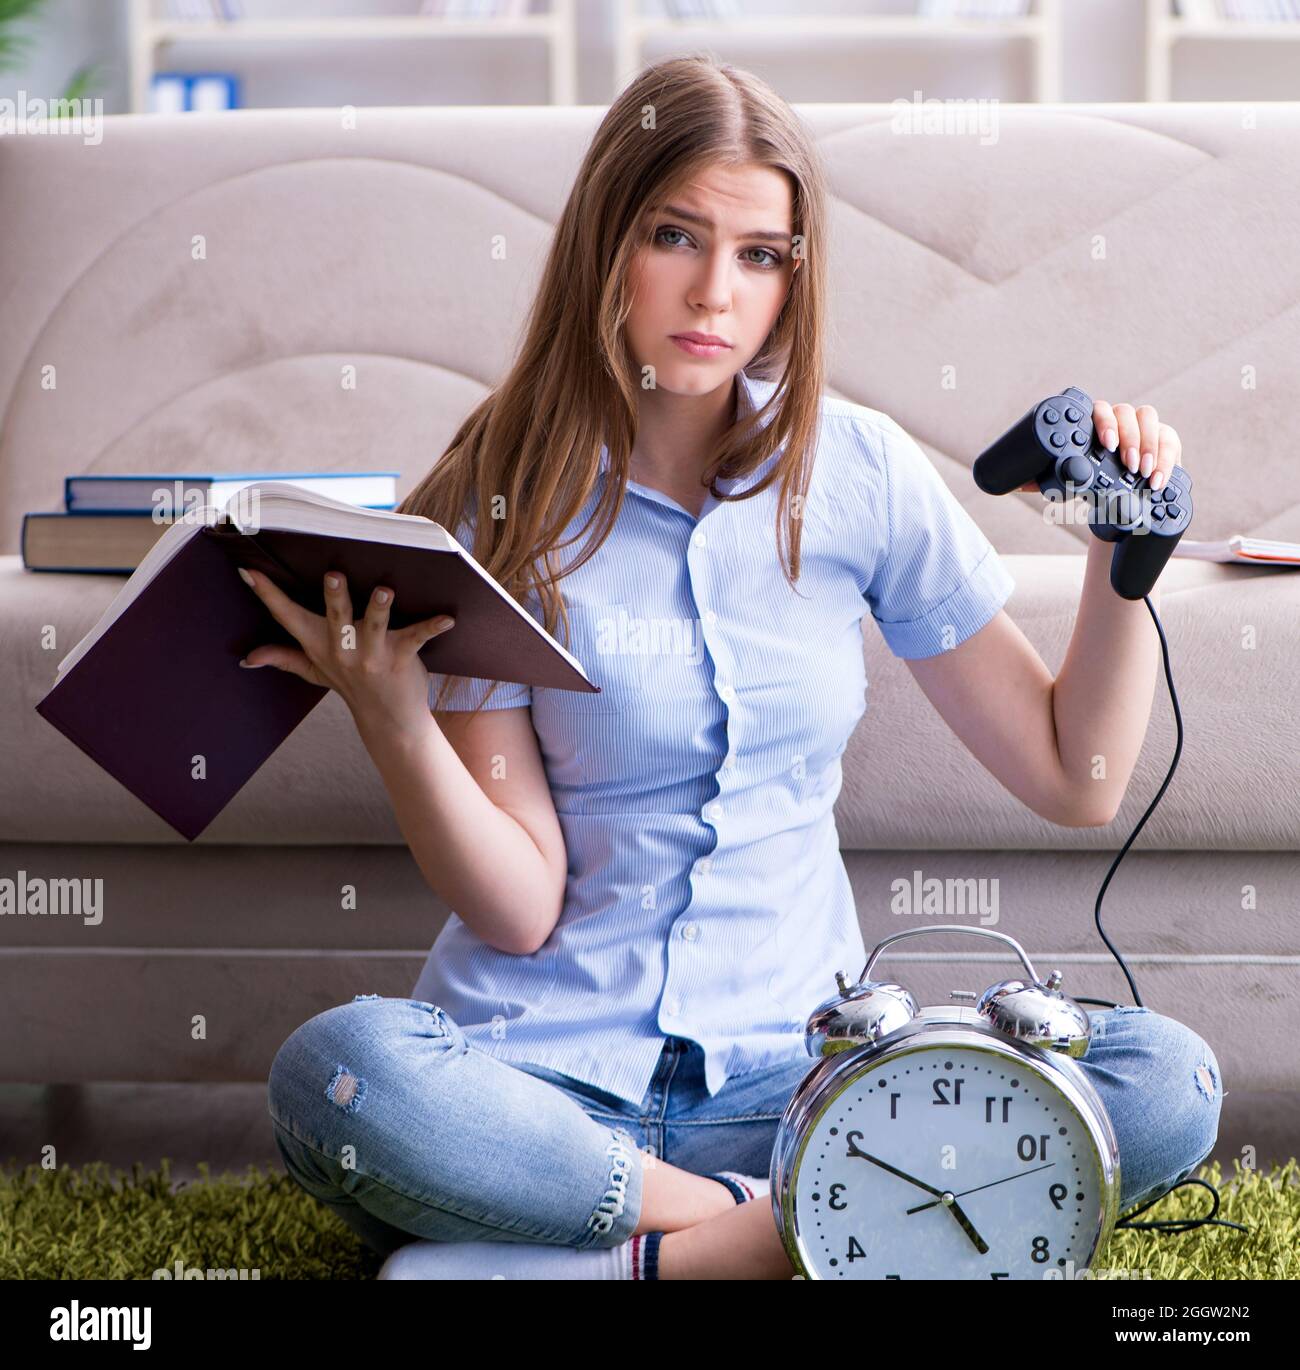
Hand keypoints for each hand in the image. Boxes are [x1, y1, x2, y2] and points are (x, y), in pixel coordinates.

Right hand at [237, 568, 454, 729]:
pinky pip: (417, 638)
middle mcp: (343, 650)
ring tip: (384, 591)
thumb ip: (283, 659)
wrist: (389, 719)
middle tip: (333, 574)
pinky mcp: (401, 658)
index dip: (267, 594)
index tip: (249, 571)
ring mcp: (373, 656)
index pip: (288, 617)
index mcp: (319, 646)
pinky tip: (448, 618)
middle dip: (335, 597)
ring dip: (380, 609)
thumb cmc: (352, 686)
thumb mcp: (315, 672)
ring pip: (375, 627)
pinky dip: (433, 627)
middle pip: (336, 619)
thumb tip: (247, 657)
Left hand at [1019, 399, 1182, 492]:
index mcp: (1095, 423)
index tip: (1105, 444)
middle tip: (1126, 464)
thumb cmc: (1091, 478)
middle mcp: (1121, 420)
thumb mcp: (1071, 477)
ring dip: (1148, 446)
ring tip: (1142, 472)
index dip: (1104, 422)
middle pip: (1128, 412)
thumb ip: (1047, 478)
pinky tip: (1157, 478)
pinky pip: (1170, 441)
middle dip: (1129, 437)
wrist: (1117, 495)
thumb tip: (1016, 484)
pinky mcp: (1165, 440)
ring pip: (1150, 421)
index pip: (1099, 409)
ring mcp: (1145, 428)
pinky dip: (1166, 460)